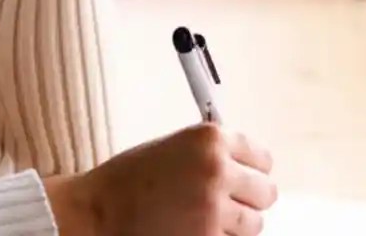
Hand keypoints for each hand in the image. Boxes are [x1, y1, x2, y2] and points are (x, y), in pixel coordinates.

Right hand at [46, 123, 277, 235]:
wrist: (99, 211)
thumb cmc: (128, 179)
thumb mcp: (173, 147)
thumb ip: (209, 152)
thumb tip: (242, 165)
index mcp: (209, 139)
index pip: (262, 158)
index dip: (251, 169)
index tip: (244, 176)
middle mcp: (217, 169)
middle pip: (266, 192)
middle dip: (248, 199)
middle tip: (225, 202)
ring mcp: (215, 207)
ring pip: (255, 223)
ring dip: (236, 224)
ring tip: (204, 217)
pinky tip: (193, 229)